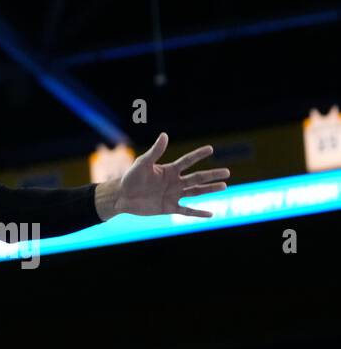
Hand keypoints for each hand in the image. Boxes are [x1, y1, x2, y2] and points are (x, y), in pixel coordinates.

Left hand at [113, 132, 228, 217]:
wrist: (122, 196)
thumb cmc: (130, 178)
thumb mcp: (142, 163)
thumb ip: (155, 151)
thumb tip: (164, 135)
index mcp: (168, 170)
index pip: (187, 161)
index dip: (198, 155)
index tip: (211, 148)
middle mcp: (174, 182)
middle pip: (197, 177)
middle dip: (212, 175)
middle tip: (227, 172)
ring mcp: (173, 195)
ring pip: (196, 192)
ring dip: (210, 190)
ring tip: (224, 186)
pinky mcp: (169, 208)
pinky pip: (187, 211)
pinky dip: (198, 213)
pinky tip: (211, 214)